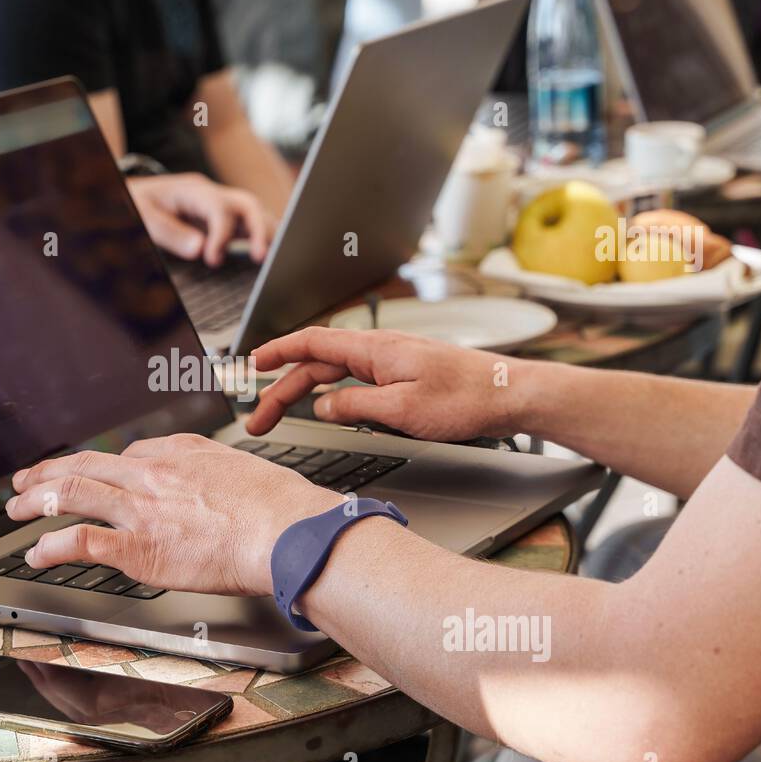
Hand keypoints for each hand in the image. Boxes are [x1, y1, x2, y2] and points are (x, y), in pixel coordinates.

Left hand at [6, 434, 340, 596]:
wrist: (287, 531)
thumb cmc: (281, 508)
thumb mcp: (249, 471)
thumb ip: (222, 475)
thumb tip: (226, 487)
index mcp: (182, 454)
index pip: (129, 454)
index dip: (102, 465)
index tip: (93, 472)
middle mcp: (154, 474)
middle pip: (88, 465)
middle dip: (50, 472)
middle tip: (27, 481)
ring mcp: (142, 510)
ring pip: (73, 493)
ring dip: (37, 500)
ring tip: (17, 509)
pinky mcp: (138, 548)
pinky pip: (80, 542)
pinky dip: (51, 547)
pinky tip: (38, 554)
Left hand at [126, 173, 274, 266]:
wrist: (134, 193)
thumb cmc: (137, 203)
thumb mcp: (143, 215)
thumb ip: (169, 231)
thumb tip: (199, 249)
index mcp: (193, 190)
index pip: (220, 208)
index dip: (222, 235)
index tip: (213, 260)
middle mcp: (212, 194)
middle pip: (248, 204)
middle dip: (259, 230)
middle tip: (262, 258)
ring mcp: (220, 205)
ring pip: (254, 213)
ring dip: (267, 234)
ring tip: (278, 259)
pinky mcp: (223, 218)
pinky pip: (248, 224)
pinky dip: (262, 237)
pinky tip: (271, 254)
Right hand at [246, 327, 528, 441]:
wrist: (508, 394)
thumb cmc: (466, 398)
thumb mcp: (402, 411)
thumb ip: (356, 407)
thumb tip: (322, 407)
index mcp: (375, 350)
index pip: (313, 343)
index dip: (278, 351)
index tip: (252, 364)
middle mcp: (379, 350)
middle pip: (317, 364)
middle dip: (281, 389)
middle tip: (259, 418)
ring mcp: (390, 361)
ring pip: (334, 373)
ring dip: (303, 393)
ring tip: (278, 415)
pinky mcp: (401, 374)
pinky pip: (353, 379)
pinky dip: (329, 392)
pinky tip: (323, 406)